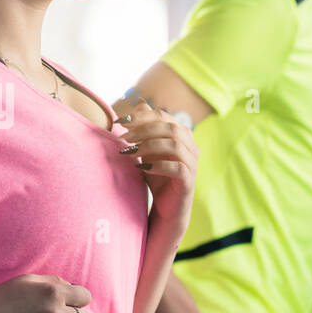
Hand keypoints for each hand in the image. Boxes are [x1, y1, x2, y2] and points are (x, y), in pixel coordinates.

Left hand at [110, 96, 198, 229]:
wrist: (165, 209)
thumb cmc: (156, 177)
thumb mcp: (147, 150)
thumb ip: (145, 129)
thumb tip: (140, 103)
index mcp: (181, 135)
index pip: (163, 116)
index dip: (141, 116)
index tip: (119, 122)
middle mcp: (191, 147)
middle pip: (171, 128)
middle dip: (144, 130)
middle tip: (123, 138)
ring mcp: (192, 164)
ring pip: (175, 145)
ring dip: (149, 146)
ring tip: (130, 153)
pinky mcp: (189, 181)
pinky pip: (177, 168)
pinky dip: (158, 165)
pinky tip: (141, 168)